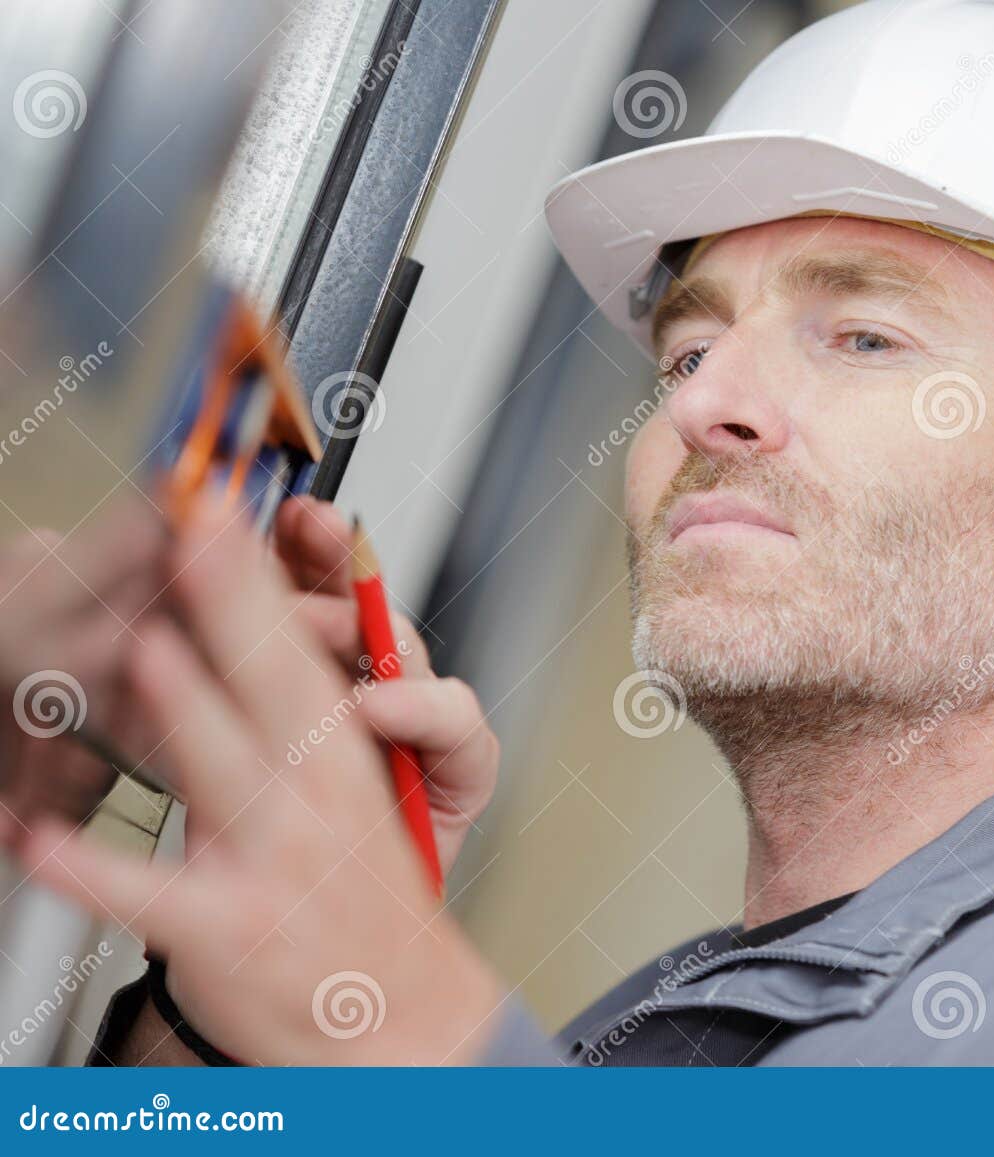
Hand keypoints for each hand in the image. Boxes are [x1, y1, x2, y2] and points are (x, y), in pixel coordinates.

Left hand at [14, 497, 504, 1063]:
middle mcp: (319, 797)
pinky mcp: (226, 931)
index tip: (229, 516)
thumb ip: (293, 716)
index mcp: (347, 757)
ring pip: (229, 774)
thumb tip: (227, 634)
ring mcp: (275, 862)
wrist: (398, 1021)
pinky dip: (90, 869)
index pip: (311, 650)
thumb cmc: (362, 897)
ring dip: (187, 709)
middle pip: (282, 685)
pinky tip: (36, 838)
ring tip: (143, 651)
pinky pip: (151, 895)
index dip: (266, 578)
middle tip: (198, 533)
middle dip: (237, 602)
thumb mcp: (352, 795)